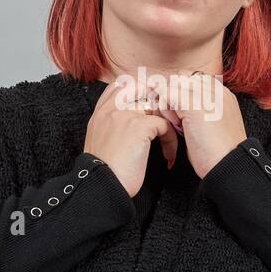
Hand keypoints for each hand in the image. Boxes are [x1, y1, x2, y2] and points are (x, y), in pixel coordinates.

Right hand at [83, 81, 178, 196]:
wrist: (101, 185)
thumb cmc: (104, 172)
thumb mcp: (99, 142)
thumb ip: (110, 127)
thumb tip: (128, 126)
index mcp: (100, 113)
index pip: (119, 86)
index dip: (138, 91)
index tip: (150, 109)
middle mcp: (110, 109)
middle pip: (140, 87)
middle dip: (156, 102)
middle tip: (166, 121)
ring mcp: (124, 115)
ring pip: (156, 106)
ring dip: (167, 123)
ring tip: (168, 142)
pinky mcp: (138, 126)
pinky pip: (164, 124)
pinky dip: (171, 140)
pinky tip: (168, 155)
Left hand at [164, 73, 246, 178]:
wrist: (228, 166)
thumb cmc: (218, 154)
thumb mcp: (209, 126)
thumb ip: (197, 112)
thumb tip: (175, 106)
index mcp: (223, 94)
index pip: (193, 79)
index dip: (180, 93)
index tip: (177, 112)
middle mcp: (216, 90)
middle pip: (182, 78)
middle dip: (172, 95)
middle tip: (173, 118)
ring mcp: (207, 95)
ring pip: (173, 84)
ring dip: (168, 104)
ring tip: (176, 124)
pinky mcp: (195, 104)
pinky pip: (167, 94)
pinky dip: (166, 110)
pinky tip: (175, 126)